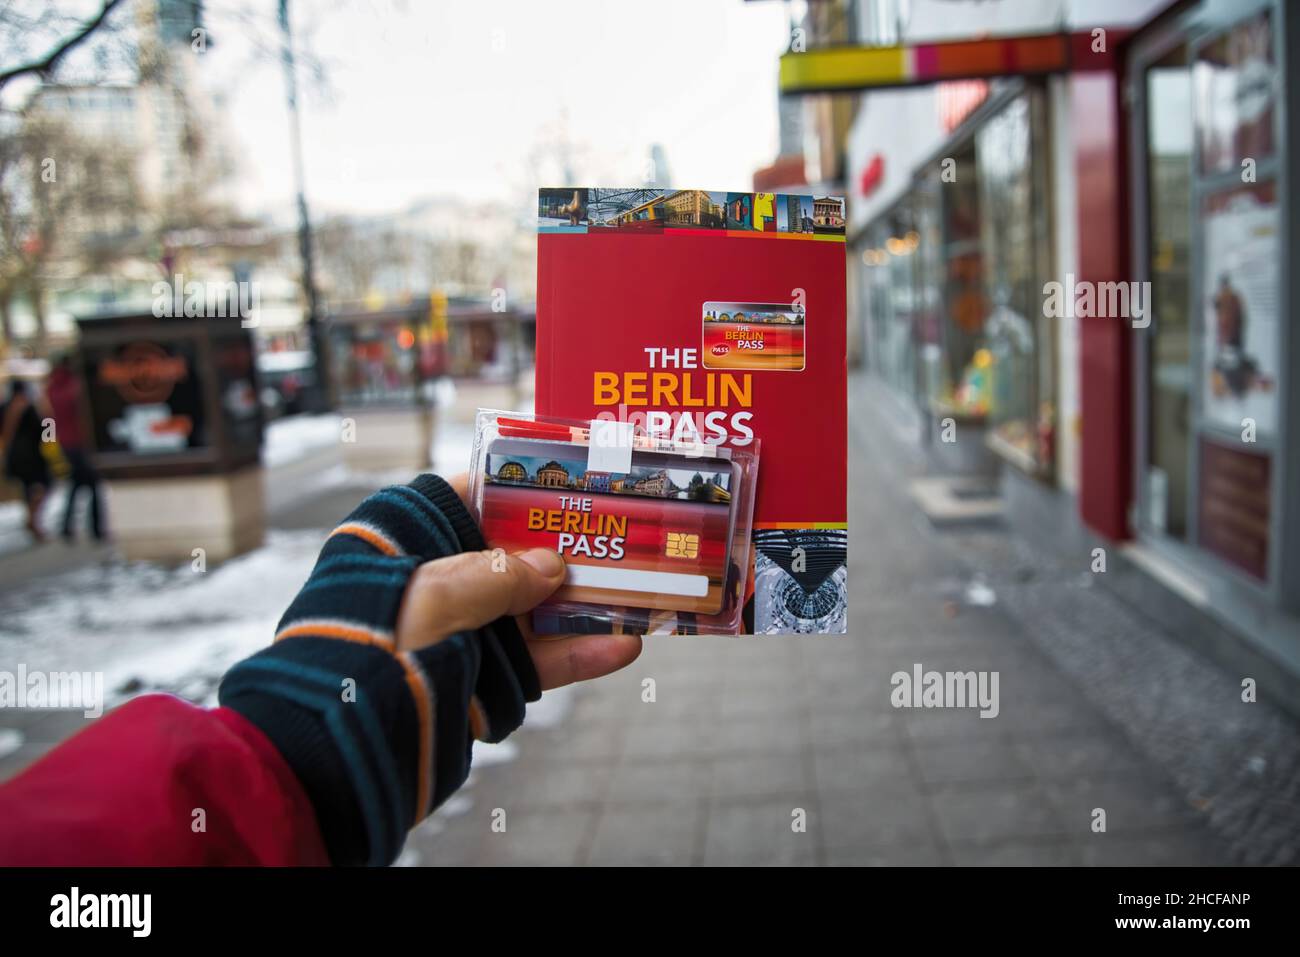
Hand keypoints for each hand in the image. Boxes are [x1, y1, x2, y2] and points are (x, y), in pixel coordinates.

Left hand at [393, 474, 641, 690]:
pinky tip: (621, 647)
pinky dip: (577, 656)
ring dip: (583, 606)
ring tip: (635, 595)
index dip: (516, 488)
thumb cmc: (374, 645)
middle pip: (510, 555)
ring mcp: (455, 633)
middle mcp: (431, 583)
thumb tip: (552, 567)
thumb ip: (500, 575)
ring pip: (530, 611)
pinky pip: (534, 663)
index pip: (464, 498)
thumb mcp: (438, 595)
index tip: (568, 482)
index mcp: (404, 543)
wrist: (338, 743)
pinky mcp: (474, 681)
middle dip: (564, 549)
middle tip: (618, 536)